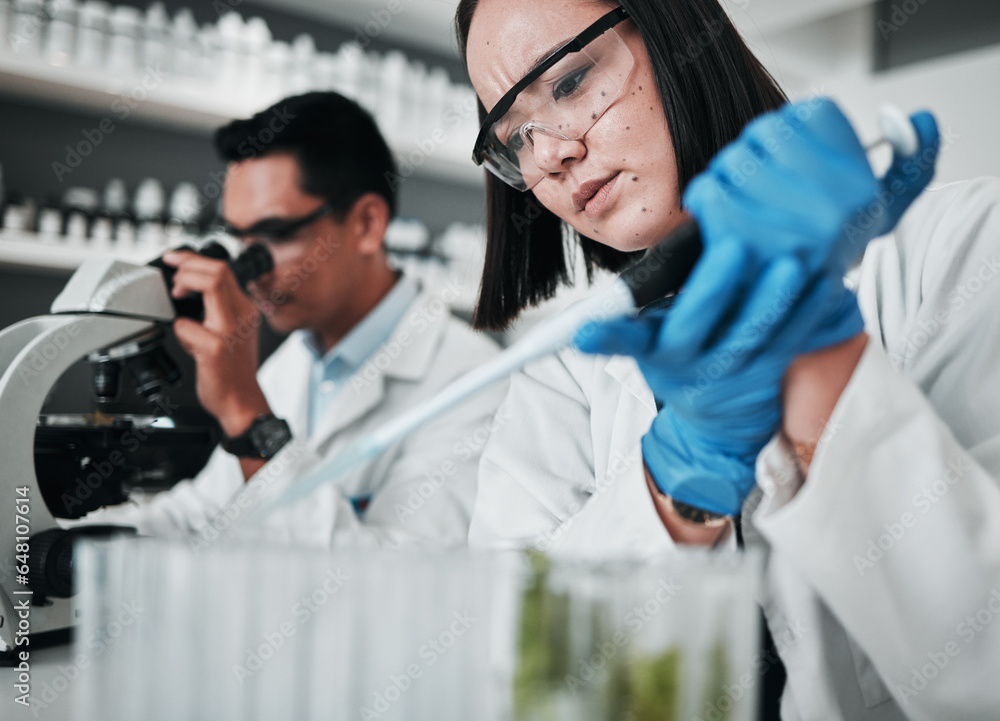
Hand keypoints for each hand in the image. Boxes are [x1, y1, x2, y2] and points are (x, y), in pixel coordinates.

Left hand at [163, 250, 270, 436]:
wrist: (241, 402)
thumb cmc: (232, 370)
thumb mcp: (233, 331)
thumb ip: (218, 309)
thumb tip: (189, 288)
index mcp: (245, 309)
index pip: (222, 269)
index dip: (193, 259)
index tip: (174, 259)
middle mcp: (242, 316)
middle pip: (217, 271)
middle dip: (187, 266)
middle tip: (174, 281)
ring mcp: (230, 331)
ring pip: (210, 285)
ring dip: (185, 284)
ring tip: (177, 297)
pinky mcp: (215, 348)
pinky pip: (187, 326)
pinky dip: (180, 330)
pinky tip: (188, 345)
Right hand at [577, 253, 862, 515]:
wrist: (716, 428)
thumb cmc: (684, 362)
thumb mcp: (655, 341)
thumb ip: (652, 305)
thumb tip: (675, 235)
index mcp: (651, 351)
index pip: (621, 342)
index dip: (603, 338)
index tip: (583, 335)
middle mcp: (683, 366)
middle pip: (692, 329)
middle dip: (712, 288)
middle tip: (733, 248)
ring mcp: (725, 376)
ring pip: (748, 335)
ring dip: (771, 298)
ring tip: (790, 264)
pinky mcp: (764, 376)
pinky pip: (787, 341)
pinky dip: (806, 311)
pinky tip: (823, 281)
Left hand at [685, 98, 939, 277]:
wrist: (790, 315)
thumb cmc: (828, 251)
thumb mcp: (882, 211)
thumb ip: (910, 165)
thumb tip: (922, 120)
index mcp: (862, 194)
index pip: (812, 112)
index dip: (794, 127)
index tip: (792, 153)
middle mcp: (830, 212)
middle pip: (766, 131)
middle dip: (757, 150)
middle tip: (761, 180)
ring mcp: (783, 231)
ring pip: (733, 158)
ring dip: (729, 175)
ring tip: (743, 201)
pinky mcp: (737, 246)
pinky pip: (707, 189)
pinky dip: (706, 197)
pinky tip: (721, 214)